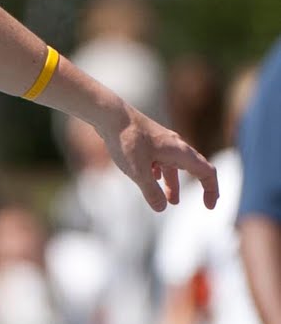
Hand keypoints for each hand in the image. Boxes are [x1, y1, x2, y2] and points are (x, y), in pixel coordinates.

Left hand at [100, 104, 219, 212]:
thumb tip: (161, 208)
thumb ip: (151, 192)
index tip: (209, 207)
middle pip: (194, 168)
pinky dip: (161, 173)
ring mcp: (162, 142)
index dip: (212, 189)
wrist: (111, 115)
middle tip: (204, 204)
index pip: (207, 172)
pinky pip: (162, 159)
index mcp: (180, 152)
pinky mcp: (149, 141)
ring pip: (175, 166)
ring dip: (174, 184)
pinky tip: (152, 179)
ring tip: (171, 201)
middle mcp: (175, 145)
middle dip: (200, 186)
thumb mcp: (139, 172)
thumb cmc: (127, 142)